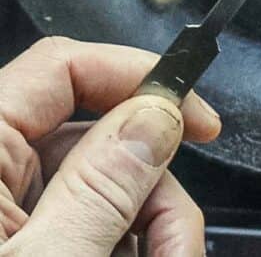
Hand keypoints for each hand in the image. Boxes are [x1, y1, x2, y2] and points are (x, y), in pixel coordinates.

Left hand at [0, 36, 220, 255]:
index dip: (138, 76)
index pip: (63, 66)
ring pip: (105, 184)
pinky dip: (128, 244)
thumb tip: (158, 114)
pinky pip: (89, 224)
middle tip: (180, 241)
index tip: (196, 117)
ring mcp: (7, 212)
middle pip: (99, 138)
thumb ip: (101, 187)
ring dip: (153, 224)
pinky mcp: (24, 243)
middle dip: (157, 185)